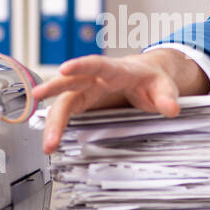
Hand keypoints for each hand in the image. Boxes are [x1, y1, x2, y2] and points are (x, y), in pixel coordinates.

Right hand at [31, 49, 206, 153]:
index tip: (64, 68)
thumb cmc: (151, 80)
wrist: (145, 78)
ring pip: (64, 103)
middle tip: (37, 97)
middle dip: (53, 89)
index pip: (96, 65)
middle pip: (71, 83)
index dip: (80, 65)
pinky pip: (66, 115)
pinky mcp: (83, 105)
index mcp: (115, 71)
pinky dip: (56, 128)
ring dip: (53, 122)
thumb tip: (171, 108)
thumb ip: (167, 97)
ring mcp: (86, 92)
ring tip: (48, 145)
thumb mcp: (163, 86)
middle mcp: (95, 80)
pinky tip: (50, 144)